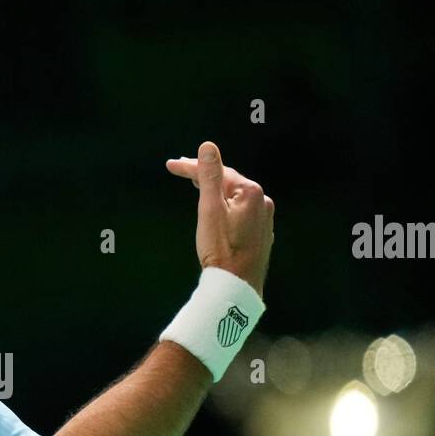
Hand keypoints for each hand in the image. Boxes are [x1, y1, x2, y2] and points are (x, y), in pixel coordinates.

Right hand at [165, 141, 273, 299]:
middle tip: (182, 169)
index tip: (171, 165)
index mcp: (250, 193)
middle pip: (228, 182)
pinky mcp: (260, 235)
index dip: (192, 167)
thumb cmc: (221, 251)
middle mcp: (262, 202)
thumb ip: (209, 177)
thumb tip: (208, 147)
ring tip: (198, 185)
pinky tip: (218, 211)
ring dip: (215, 190)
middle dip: (205, 176)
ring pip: (235, 198)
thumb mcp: (209, 210)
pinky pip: (241, 213)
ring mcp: (264, 220)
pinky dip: (226, 207)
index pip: (218, 172)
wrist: (237, 288)